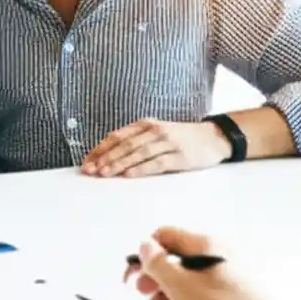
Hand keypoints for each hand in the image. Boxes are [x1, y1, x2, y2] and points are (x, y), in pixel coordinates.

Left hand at [82, 119, 230, 176]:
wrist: (213, 137)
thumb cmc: (181, 138)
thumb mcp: (157, 133)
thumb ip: (137, 141)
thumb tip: (109, 156)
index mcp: (146, 124)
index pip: (117, 136)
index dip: (100, 149)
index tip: (86, 161)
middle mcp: (154, 130)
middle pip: (124, 145)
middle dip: (104, 158)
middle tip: (89, 170)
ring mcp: (167, 142)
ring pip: (137, 153)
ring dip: (118, 164)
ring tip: (104, 173)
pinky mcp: (179, 156)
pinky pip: (156, 162)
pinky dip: (140, 168)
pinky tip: (128, 175)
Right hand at [130, 226, 300, 299]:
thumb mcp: (180, 284)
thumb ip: (157, 264)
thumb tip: (146, 246)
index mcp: (206, 246)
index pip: (167, 237)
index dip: (146, 254)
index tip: (134, 273)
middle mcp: (217, 261)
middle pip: (176, 264)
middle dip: (155, 281)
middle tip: (145, 295)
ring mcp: (225, 286)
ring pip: (187, 289)